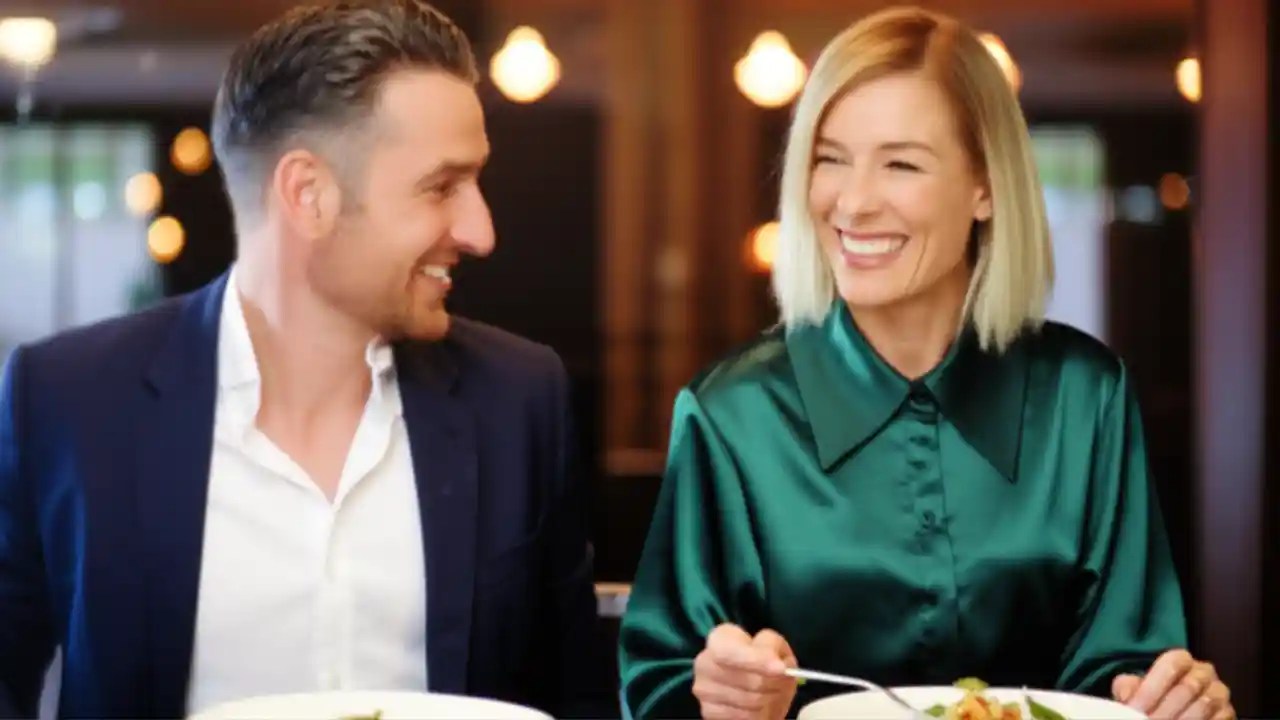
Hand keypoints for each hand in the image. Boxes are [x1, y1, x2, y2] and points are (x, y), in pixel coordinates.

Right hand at [693, 624, 798, 719]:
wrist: (744, 678)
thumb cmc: (758, 657)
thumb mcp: (770, 644)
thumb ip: (774, 647)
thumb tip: (779, 667)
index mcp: (718, 641)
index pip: (731, 652)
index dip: (757, 661)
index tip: (780, 668)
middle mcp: (704, 664)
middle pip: (749, 681)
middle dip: (776, 684)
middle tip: (786, 682)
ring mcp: (705, 691)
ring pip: (751, 703)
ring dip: (773, 700)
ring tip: (776, 692)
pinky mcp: (709, 713)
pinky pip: (746, 718)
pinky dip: (762, 713)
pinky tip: (764, 705)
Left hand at [1112, 649, 1233, 719]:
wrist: (1172, 711)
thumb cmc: (1152, 698)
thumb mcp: (1135, 689)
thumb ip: (1128, 687)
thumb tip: (1126, 695)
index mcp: (1181, 660)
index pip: (1172, 663)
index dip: (1152, 688)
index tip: (1137, 709)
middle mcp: (1204, 672)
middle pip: (1187, 687)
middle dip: (1164, 709)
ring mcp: (1220, 693)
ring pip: (1204, 705)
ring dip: (1181, 719)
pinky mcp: (1229, 713)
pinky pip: (1218, 719)